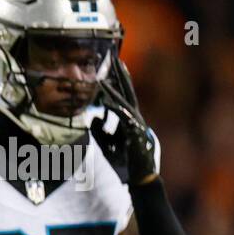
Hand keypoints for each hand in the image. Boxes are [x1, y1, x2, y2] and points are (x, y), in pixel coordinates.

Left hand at [93, 59, 159, 184]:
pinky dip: (114, 109)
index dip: (117, 80)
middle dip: (120, 75)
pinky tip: (105, 101)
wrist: (141, 176)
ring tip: (104, 77)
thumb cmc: (125, 160)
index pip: (123, 95)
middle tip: (114, 58)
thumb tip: (93, 118)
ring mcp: (137, 124)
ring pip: (124, 102)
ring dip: (113, 90)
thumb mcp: (108, 143)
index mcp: (130, 118)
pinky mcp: (135, 134)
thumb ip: (101, 130)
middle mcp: (135, 118)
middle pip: (127, 92)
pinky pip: (124, 118)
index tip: (113, 65)